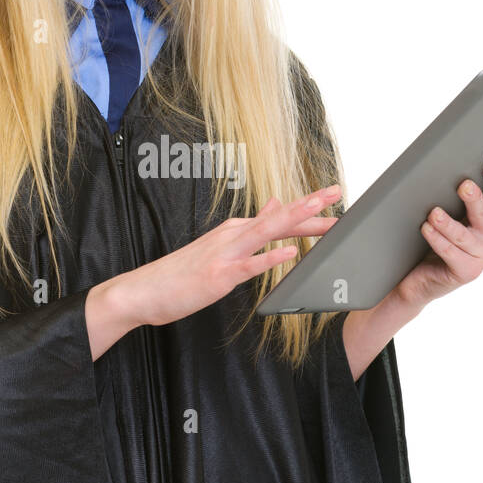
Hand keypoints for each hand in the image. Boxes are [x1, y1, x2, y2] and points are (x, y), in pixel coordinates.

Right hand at [120, 184, 342, 328]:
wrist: (144, 290)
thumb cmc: (182, 273)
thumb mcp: (220, 245)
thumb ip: (250, 228)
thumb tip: (275, 205)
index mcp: (235, 230)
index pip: (279, 216)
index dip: (308, 207)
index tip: (333, 197)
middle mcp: (233, 235)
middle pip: (279, 218)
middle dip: (311, 206)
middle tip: (338, 193)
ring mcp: (226, 253)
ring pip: (266, 232)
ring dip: (295, 219)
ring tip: (320, 211)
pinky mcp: (219, 275)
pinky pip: (248, 266)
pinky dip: (269, 257)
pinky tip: (288, 252)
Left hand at [394, 167, 482, 311]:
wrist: (415, 275)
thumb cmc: (429, 239)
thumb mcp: (444, 214)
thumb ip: (450, 197)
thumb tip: (443, 173)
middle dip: (475, 200)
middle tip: (464, 186)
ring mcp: (482, 257)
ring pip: (465, 236)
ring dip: (448, 223)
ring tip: (433, 213)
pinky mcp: (468, 272)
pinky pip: (452, 254)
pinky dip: (438, 240)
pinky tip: (426, 229)